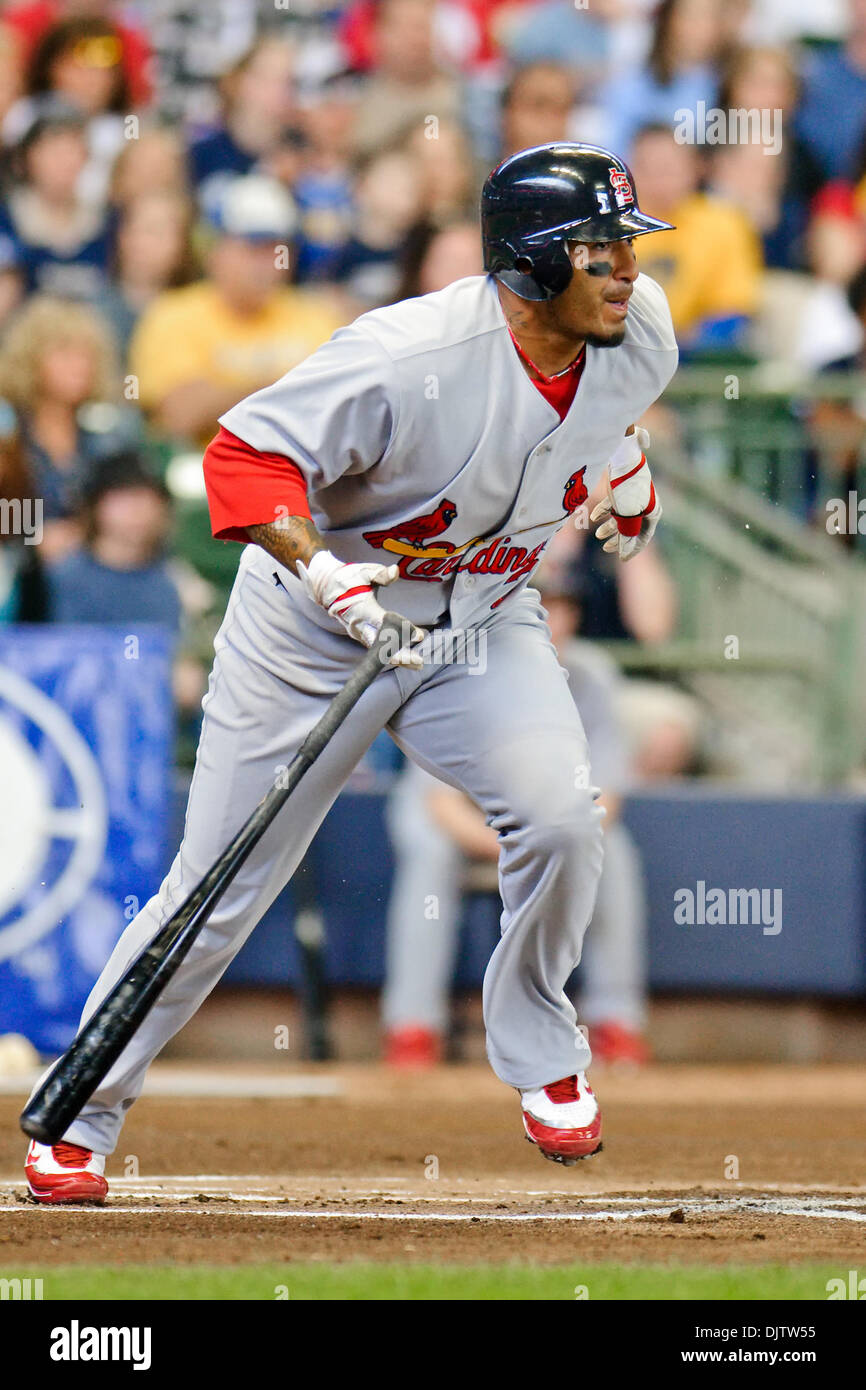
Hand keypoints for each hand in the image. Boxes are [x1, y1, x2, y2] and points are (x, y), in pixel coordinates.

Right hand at [296, 550, 426, 668]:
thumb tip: (396, 571)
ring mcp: (359, 633)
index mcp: (361, 609)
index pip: (385, 624)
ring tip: (417, 664)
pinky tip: (406, 658)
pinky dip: (390, 653)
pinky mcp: (361, 635)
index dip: (402, 630)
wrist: (326, 587)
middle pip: (380, 645)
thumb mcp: (364, 571)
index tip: (419, 635)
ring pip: (378, 651)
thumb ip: (381, 574)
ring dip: (397, 658)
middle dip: (399, 655)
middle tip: (418, 661)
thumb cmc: (349, 578)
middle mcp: (359, 625)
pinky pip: (376, 648)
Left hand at [589, 426, 660, 561]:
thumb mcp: (628, 515)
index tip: (622, 559)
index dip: (633, 549)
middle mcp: (645, 503)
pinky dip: (604, 511)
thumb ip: (627, 536)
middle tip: (605, 547)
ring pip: (622, 516)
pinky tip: (594, 516)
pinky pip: (614, 503)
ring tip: (597, 535)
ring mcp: (632, 494)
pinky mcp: (621, 486)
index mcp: (652, 511)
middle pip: (633, 527)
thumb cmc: (627, 487)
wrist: (622, 454)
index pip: (644, 536)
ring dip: (610, 527)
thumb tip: (625, 556)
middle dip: (619, 539)